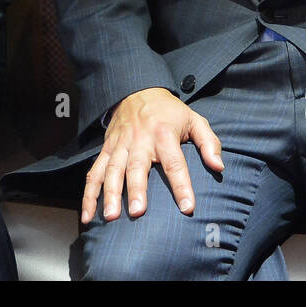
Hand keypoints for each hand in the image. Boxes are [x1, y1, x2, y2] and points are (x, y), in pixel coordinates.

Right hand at [81, 87, 222, 224]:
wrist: (136, 89)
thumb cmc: (169, 111)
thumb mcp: (194, 119)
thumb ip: (208, 142)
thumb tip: (218, 166)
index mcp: (164, 134)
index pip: (174, 162)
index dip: (181, 185)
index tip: (187, 207)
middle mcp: (140, 140)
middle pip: (137, 167)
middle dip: (136, 189)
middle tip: (137, 212)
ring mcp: (120, 145)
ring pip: (112, 170)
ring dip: (110, 194)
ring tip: (110, 217)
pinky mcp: (106, 149)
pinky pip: (94, 172)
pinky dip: (88, 194)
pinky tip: (87, 215)